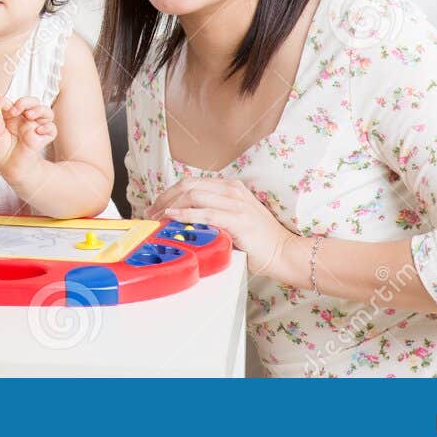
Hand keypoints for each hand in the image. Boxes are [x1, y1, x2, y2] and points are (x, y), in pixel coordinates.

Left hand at [0, 96, 55, 182]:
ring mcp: (35, 128)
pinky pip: (52, 129)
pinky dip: (47, 127)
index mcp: (12, 116)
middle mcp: (25, 119)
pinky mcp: (42, 138)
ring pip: (46, 112)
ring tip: (29, 115)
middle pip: (32, 102)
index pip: (12, 103)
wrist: (9, 168)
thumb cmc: (2, 150)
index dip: (5, 102)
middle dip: (25, 102)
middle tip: (14, 110)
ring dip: (39, 110)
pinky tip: (38, 131)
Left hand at [148, 176, 303, 282]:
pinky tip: (172, 216)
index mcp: (230, 187)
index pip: (192, 183)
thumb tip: (182, 218)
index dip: (170, 192)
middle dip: (165, 197)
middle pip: (189, 185)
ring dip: (170, 205)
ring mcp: (236, 203)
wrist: (284, 252)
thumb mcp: (233, 218)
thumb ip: (213, 213)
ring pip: (194, 195)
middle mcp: (232, 190)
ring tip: (158, 217)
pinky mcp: (238, 219)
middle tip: (151, 212)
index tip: (156, 205)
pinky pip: (205, 213)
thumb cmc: (259, 240)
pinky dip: (185, 213)